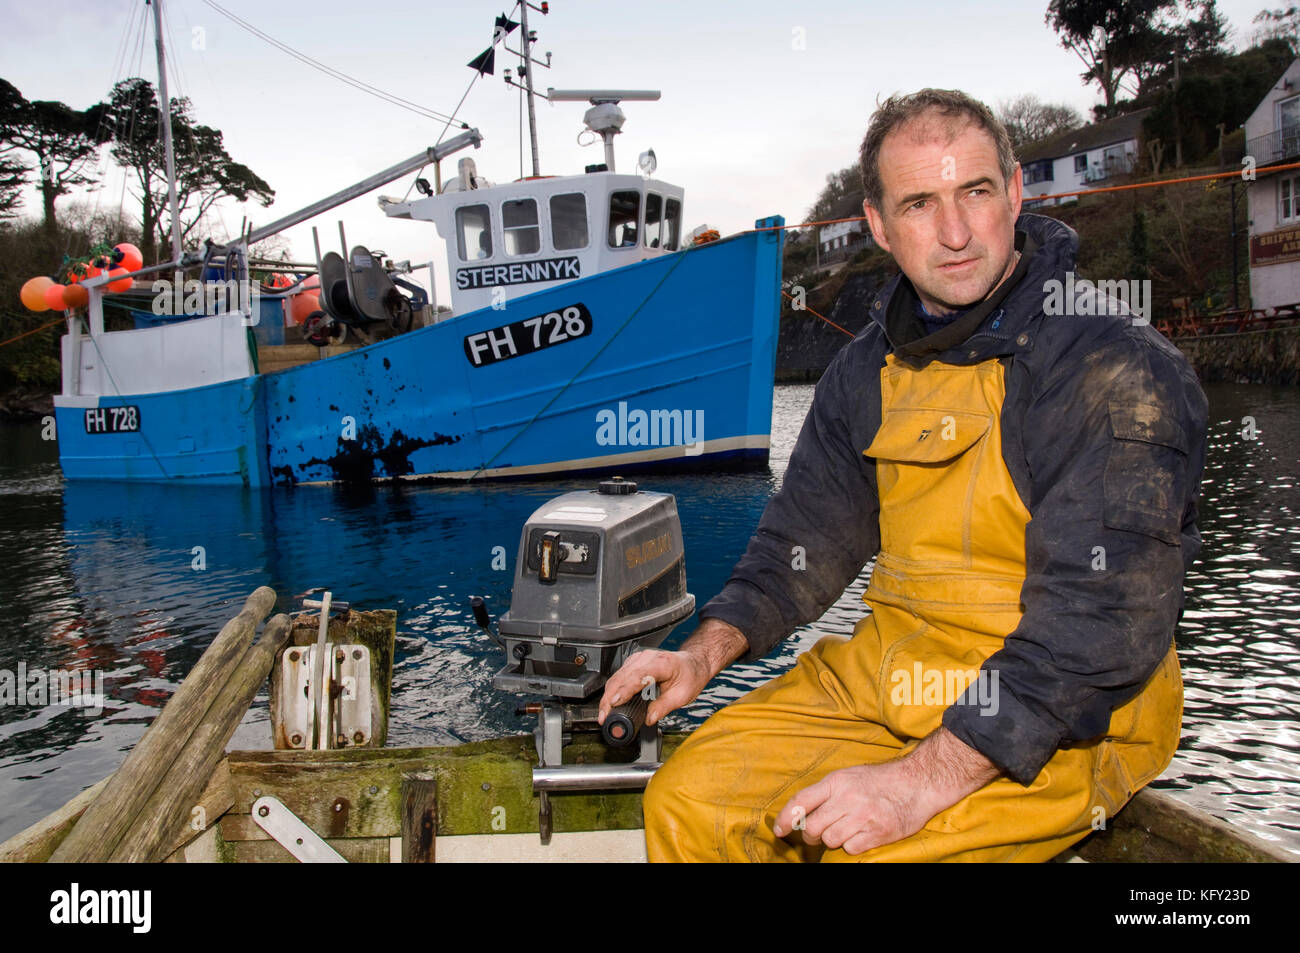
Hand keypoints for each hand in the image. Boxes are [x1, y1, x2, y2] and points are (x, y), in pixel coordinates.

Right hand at [598, 646, 709, 727]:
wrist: (692, 663)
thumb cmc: (690, 676)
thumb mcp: (682, 695)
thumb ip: (664, 707)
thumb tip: (649, 719)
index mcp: (662, 663)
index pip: (638, 676)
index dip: (624, 689)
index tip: (614, 702)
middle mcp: (647, 658)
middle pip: (622, 677)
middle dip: (609, 697)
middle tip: (604, 716)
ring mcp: (639, 659)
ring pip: (617, 676)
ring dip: (608, 695)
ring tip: (604, 713)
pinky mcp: (633, 663)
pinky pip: (618, 675)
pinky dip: (612, 689)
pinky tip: (609, 702)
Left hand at [772, 727, 998, 855]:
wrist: (917, 783)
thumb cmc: (879, 781)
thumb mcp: (848, 777)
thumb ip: (825, 794)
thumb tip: (800, 814)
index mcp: (836, 782)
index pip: (802, 801)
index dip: (786, 818)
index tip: (780, 831)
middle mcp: (847, 798)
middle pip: (812, 827)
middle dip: (812, 834)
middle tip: (821, 832)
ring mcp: (863, 816)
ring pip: (830, 840)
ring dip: (835, 840)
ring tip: (848, 829)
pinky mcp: (878, 833)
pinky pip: (851, 849)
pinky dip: (853, 846)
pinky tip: (862, 835)